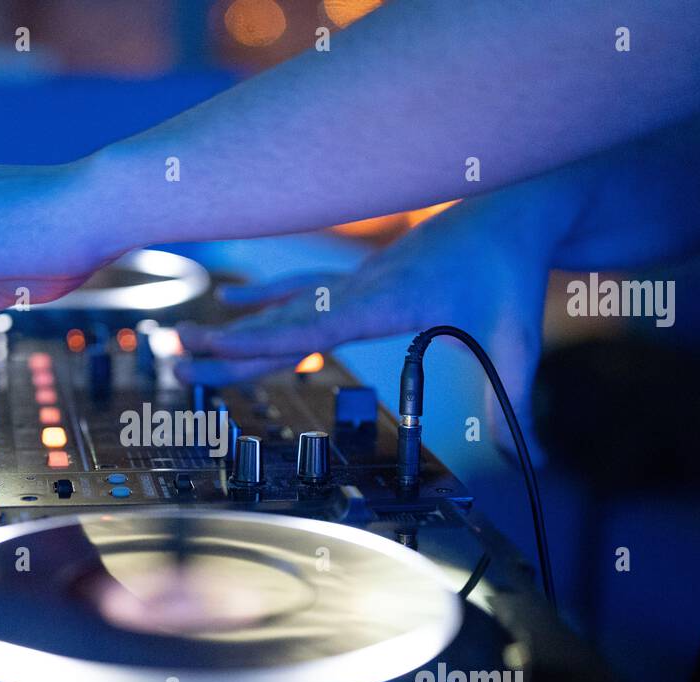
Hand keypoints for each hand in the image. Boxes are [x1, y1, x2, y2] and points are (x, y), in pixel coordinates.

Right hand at [176, 197, 554, 456]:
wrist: (515, 204)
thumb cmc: (511, 267)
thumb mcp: (516, 337)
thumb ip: (515, 402)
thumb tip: (526, 459)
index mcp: (386, 300)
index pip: (309, 325)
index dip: (257, 339)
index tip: (213, 347)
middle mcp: (357, 287)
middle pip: (279, 321)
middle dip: (224, 343)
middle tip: (173, 355)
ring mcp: (353, 278)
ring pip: (281, 306)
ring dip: (234, 325)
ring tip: (186, 338)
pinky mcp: (358, 275)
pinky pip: (300, 287)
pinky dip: (265, 295)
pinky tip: (234, 297)